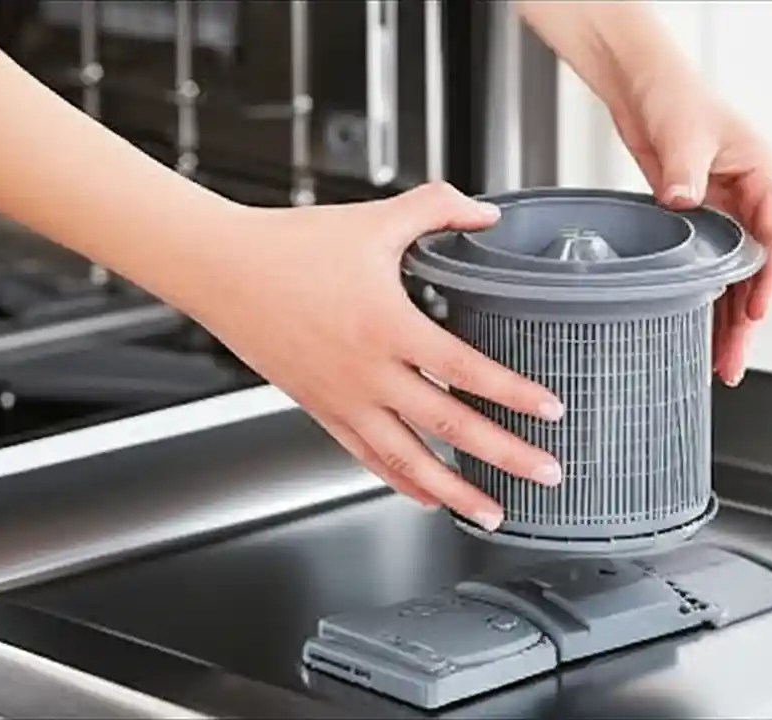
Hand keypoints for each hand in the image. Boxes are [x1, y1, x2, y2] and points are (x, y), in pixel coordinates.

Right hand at [182, 183, 565, 528]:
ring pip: (409, 460)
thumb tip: (487, 214)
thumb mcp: (375, 219)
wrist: (220, 271)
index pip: (465, 368)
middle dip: (505, 455)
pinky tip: (431, 498)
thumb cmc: (290, 246)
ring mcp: (343, 399)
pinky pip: (369, 458)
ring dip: (457, 491)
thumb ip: (438, 209)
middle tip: (547, 474)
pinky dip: (403, 482)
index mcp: (387, 324)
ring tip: (495, 512)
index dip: (514, 392)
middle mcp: (368, 372)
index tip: (552, 409)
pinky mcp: (322, 411)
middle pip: (449, 425)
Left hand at [611, 79, 771, 386]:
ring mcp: (731, 217)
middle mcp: (756, 202)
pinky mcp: (704, 226)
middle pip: (761, 272)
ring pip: (739, 281)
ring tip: (721, 366)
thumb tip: (684, 201)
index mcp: (767, 177)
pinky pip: (714, 274)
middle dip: (749, 321)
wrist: (644, 86)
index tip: (757, 313)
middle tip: (733, 363)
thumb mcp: (683, 134)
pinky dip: (709, 305)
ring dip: (731, 323)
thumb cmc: (676, 98)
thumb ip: (685, 172)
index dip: (769, 279)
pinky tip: (701, 336)